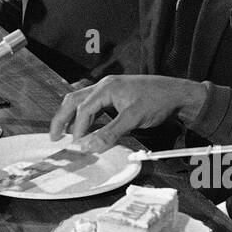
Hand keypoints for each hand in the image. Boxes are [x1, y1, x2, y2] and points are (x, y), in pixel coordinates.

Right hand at [49, 74, 207, 143]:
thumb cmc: (158, 101)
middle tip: (54, 136)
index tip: (75, 145)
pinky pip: (94, 103)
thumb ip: (109, 133)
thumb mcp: (133, 119)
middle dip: (62, 118)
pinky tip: (86, 125)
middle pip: (75, 100)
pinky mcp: (117, 94)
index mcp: (106, 87)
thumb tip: (88, 146)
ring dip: (72, 115)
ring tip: (65, 132)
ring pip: (83, 100)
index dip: (77, 129)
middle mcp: (105, 85)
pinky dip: (85, 114)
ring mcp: (110, 88)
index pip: (83, 109)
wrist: (178, 94)